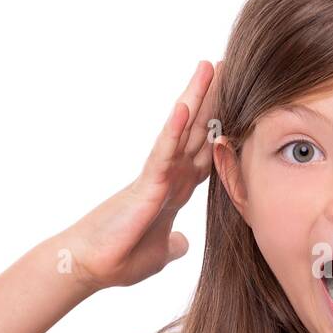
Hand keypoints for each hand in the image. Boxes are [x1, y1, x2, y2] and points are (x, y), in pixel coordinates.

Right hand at [61, 59, 221, 289]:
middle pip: (198, 130)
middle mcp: (169, 175)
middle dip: (214, 99)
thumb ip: (172, 244)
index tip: (240, 102)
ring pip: (182, 130)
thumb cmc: (119, 258)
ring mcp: (158, 175)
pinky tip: (184, 106)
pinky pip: (163, 152)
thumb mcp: (159, 253)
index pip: (206, 151)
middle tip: (230, 64)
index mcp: (177, 189)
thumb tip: (182, 243)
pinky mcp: (146, 184)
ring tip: (210, 66)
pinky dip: (174, 130)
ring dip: (196, 97)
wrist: (91, 267)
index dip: (223, 127)